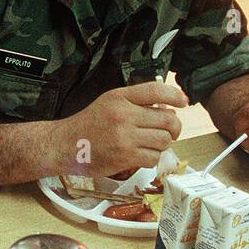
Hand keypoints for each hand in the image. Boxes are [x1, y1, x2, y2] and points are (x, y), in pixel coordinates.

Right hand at [60, 81, 187, 177]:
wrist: (65, 144)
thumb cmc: (89, 124)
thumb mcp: (109, 102)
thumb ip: (136, 102)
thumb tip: (169, 109)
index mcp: (120, 97)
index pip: (156, 91)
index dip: (175, 96)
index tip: (182, 102)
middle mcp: (123, 114)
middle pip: (167, 119)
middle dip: (174, 127)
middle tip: (170, 131)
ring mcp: (124, 136)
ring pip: (164, 140)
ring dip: (163, 144)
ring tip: (152, 144)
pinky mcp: (124, 156)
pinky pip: (153, 157)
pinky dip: (152, 158)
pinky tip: (142, 155)